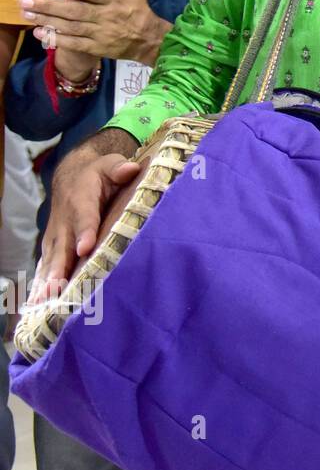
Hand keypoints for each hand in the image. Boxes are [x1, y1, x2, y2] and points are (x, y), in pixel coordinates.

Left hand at [21, 0, 169, 65]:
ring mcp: (102, 33)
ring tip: (27, 14)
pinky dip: (57, 39)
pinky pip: (75, 43)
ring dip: (47, 21)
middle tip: (25, 1)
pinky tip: (40, 32)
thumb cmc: (137, 3)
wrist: (148, 37)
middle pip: (76, 11)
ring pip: (72, 27)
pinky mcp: (98, 47)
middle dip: (49, 6)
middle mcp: (108, 15)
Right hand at [31, 151, 141, 304]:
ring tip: (43, 303)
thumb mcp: (110, 165)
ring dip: (46, 282)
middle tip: (55, 290)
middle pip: (62, 248)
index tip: (85, 248)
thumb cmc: (98, 173)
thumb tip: (131, 168)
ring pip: (50, 261)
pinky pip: (45, 266)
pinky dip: (40, 284)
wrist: (71, 176)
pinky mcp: (52, 246)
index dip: (84, 233)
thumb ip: (119, 168)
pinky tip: (37, 304)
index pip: (84, 218)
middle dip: (58, 269)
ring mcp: (56, 236)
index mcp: (81, 202)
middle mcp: (64, 222)